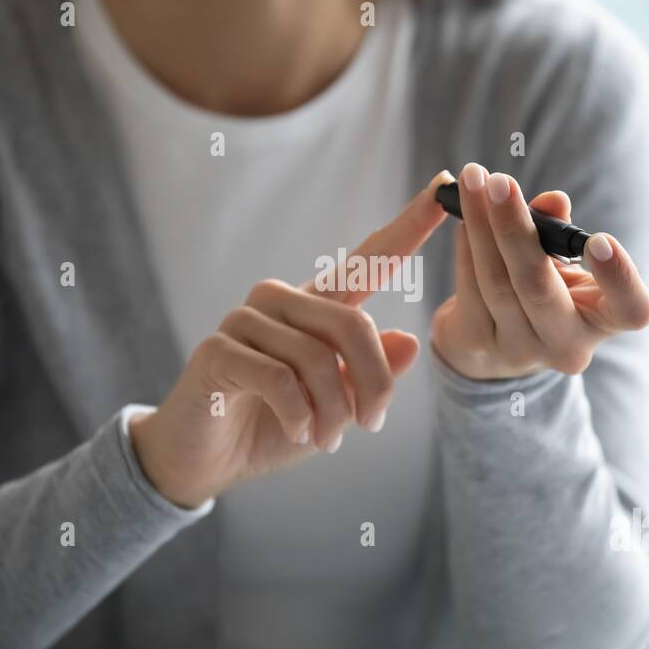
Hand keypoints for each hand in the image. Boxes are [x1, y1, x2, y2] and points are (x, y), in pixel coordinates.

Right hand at [129, 175, 449, 507]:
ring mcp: (245, 321)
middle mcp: (279, 301)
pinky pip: (278, 378)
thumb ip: (369, 375)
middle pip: (352, 326)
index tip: (444, 187)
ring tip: (328, 440)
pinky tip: (298, 431)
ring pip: (316, 358)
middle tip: (371, 426)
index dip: (407, 226)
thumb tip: (409, 340)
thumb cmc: (272, 428)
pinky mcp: (217, 351)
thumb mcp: (337, 408)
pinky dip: (298, 414)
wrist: (205, 460)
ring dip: (333, 412)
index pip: (367, 260)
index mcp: (315, 307)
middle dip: (374, 385)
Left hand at [432, 162, 648, 380]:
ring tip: (473, 181)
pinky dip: (466, 245)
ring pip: (497, 283)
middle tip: (499, 182)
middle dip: (515, 229)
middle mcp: (567, 345)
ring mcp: (521, 352)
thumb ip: (560, 232)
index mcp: (604, 321)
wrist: (498, 340)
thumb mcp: (564, 262)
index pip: (632, 310)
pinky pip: (470, 288)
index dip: (619, 278)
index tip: (599, 238)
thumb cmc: (547, 289)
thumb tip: (553, 201)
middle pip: (538, 289)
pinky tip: (464, 216)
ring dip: (481, 225)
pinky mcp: (480, 346)